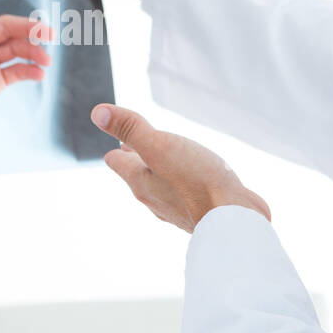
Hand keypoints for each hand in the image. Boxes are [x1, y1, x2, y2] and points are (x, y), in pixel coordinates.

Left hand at [90, 103, 270, 232]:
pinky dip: (185, 184)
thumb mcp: (159, 146)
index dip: (119, 145)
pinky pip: (185, 195)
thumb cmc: (197, 182)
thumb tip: (98, 113)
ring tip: (170, 158)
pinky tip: (197, 180)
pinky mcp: (198, 213)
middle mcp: (153, 197)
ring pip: (161, 186)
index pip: (116, 161)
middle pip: (137, 175)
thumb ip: (131, 129)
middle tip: (144, 142)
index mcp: (139, 180)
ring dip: (163, 172)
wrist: (234, 220)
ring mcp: (175, 208)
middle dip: (139, 158)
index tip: (125, 133)